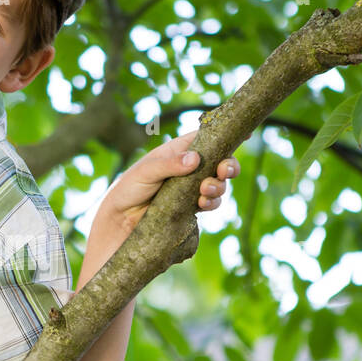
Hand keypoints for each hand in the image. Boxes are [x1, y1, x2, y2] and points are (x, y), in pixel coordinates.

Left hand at [101, 130, 243, 231]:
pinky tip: (203, 203)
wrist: (117, 226)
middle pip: (218, 162)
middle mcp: (186, 170)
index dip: (224, 135)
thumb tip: (195, 158)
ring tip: (206, 191)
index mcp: (175, 152)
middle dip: (227, 166)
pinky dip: (212, 202)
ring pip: (217, 184)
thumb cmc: (126, 192)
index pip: (204, 139)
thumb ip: (168, 165)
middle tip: (224, 171)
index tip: (244, 134)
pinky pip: (209, 203)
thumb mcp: (144, 173)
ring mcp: (189, 190)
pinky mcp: (189, 210)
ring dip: (218, 186)